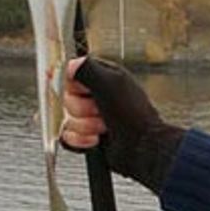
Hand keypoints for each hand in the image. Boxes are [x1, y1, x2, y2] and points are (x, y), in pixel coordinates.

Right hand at [63, 56, 184, 194]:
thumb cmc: (133, 115)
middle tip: (101, 111)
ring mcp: (93, 118)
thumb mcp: (110, 83)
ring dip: (84, 126)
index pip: (73, 76)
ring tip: (104, 127)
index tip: (85, 91)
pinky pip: (67, 137)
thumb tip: (72, 63)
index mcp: (106, 78)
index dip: (75, 86)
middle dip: (82, 110)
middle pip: (68, 99)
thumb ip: (88, 68)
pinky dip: (80, 140)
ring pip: (67, 120)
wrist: (141, 147)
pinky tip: (95, 140)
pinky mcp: (88, 136)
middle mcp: (99, 97)